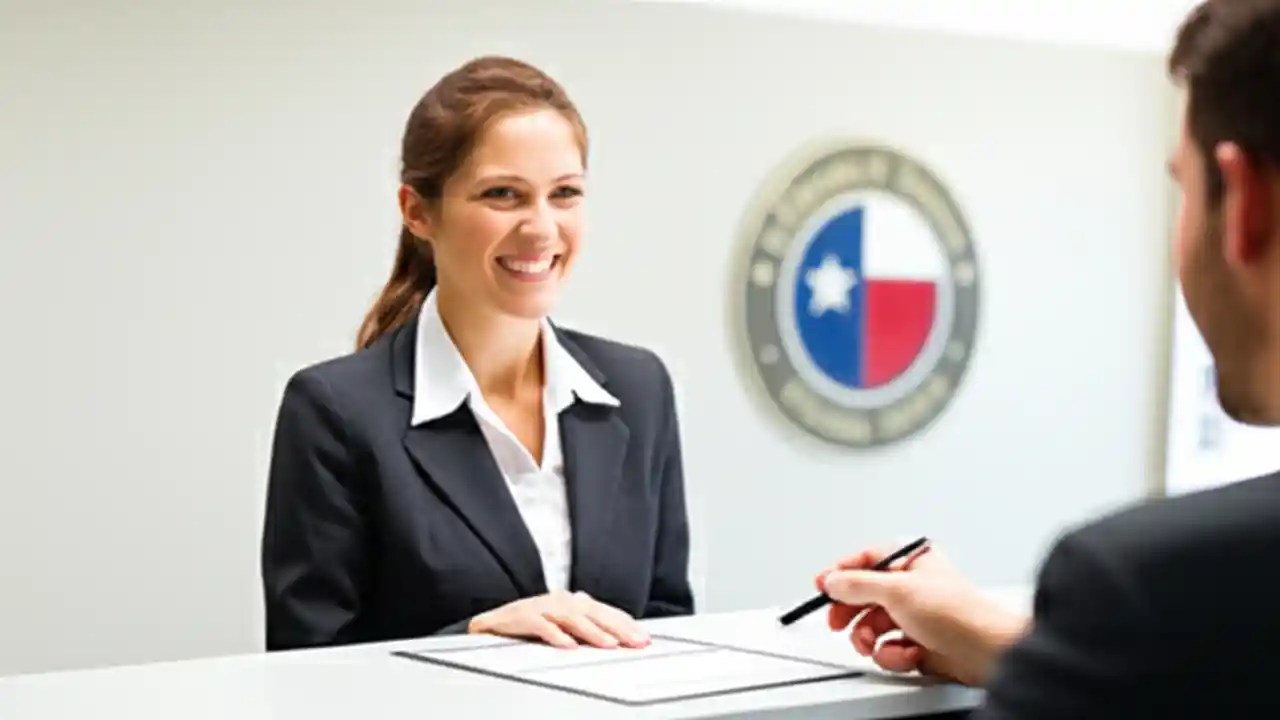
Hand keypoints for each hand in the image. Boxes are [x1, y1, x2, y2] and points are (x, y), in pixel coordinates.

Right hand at [468, 590, 650, 648]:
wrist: (493, 621)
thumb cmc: (530, 624)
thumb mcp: (562, 625)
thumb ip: (586, 628)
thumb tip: (616, 638)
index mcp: (572, 602)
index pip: (605, 612)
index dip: (626, 624)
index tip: (644, 638)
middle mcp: (561, 601)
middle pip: (594, 613)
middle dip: (618, 628)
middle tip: (636, 642)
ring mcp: (542, 607)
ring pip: (572, 618)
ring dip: (592, 631)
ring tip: (609, 644)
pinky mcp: (523, 616)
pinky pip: (542, 626)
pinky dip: (556, 635)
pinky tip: (569, 646)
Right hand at [818, 546, 1028, 685]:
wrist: (986, 651)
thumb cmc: (958, 612)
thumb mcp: (896, 590)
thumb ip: (857, 584)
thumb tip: (832, 580)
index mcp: (913, 561)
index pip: (867, 561)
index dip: (842, 573)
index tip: (822, 585)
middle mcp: (914, 586)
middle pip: (865, 596)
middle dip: (852, 613)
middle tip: (838, 622)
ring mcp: (916, 616)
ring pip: (874, 626)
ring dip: (871, 638)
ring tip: (873, 643)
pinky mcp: (919, 643)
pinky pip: (890, 648)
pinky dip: (893, 654)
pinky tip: (907, 653)